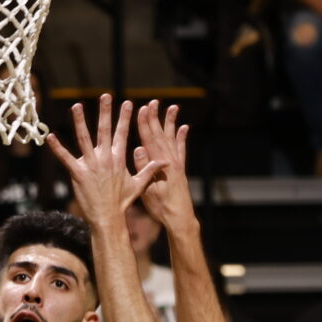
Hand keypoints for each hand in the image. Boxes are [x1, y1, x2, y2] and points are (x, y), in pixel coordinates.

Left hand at [47, 96, 167, 228]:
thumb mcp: (139, 184)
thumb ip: (148, 170)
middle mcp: (105, 158)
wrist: (108, 216)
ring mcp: (90, 164)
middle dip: (105, 112)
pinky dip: (57, 147)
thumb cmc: (122, 201)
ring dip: (80, 121)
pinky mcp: (77, 173)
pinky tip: (50, 137)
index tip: (128, 103)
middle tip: (106, 95)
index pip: (123, 133)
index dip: (125, 118)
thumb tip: (165, 162)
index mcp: (118, 158)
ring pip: (84, 138)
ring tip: (77, 105)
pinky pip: (65, 157)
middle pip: (104, 130)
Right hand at [131, 100, 195, 231]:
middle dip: (156, 118)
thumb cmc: (162, 208)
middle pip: (161, 135)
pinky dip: (181, 137)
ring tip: (172, 108)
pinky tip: (183, 128)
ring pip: (172, 138)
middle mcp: (171, 161)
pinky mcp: (181, 169)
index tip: (141, 109)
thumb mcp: (148, 191)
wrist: (180, 219)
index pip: (150, 140)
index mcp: (161, 165)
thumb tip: (138, 149)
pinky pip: (181, 149)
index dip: (145, 124)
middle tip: (153, 102)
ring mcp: (177, 164)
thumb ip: (145, 169)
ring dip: (170, 123)